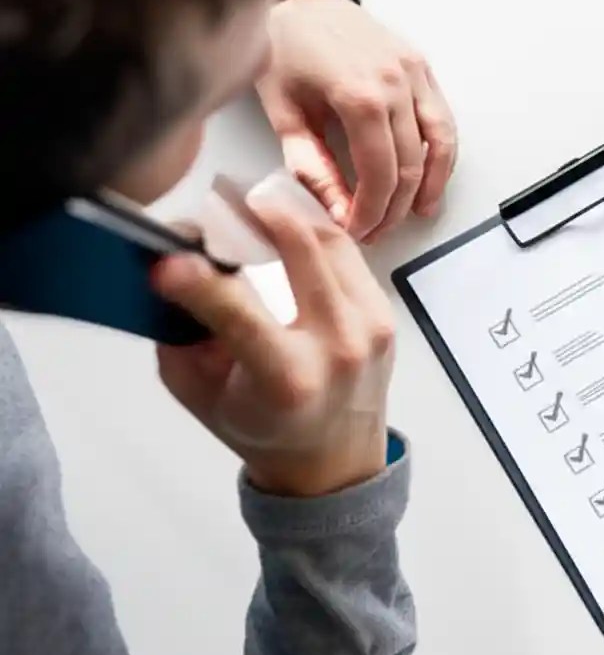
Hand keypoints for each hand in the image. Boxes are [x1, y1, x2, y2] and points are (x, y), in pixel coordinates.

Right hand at [153, 197, 395, 496]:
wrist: (333, 457)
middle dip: (258, 215)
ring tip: (254, 205)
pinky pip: (350, 256)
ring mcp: (370, 328)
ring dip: (290, 216)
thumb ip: (179, 331)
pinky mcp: (385, 314)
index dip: (199, 281)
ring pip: (330, 242)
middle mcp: (339, 350)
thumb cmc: (261, 425)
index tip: (167, 260)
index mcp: (288, 381)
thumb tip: (170, 263)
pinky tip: (289, 229)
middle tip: (224, 197)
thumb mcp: (199, 391)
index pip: (240, 315)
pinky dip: (317, 236)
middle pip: (301, 253)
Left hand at [257, 0, 457, 243]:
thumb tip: (336, 212)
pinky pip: (443, 121)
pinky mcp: (423, 68)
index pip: (379, 173)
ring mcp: (415, 74)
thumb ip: (311, 168)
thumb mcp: (285, 114)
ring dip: (429, 187)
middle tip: (376, 229)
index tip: (358, 230)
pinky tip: (431, 178)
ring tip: (416, 213)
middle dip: (394, 208)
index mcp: (358, 94)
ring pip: (438, 146)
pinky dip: (443, 155)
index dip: (372, 212)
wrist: (305, 1)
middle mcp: (395, 83)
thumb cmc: (287, 49)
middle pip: (409, 166)